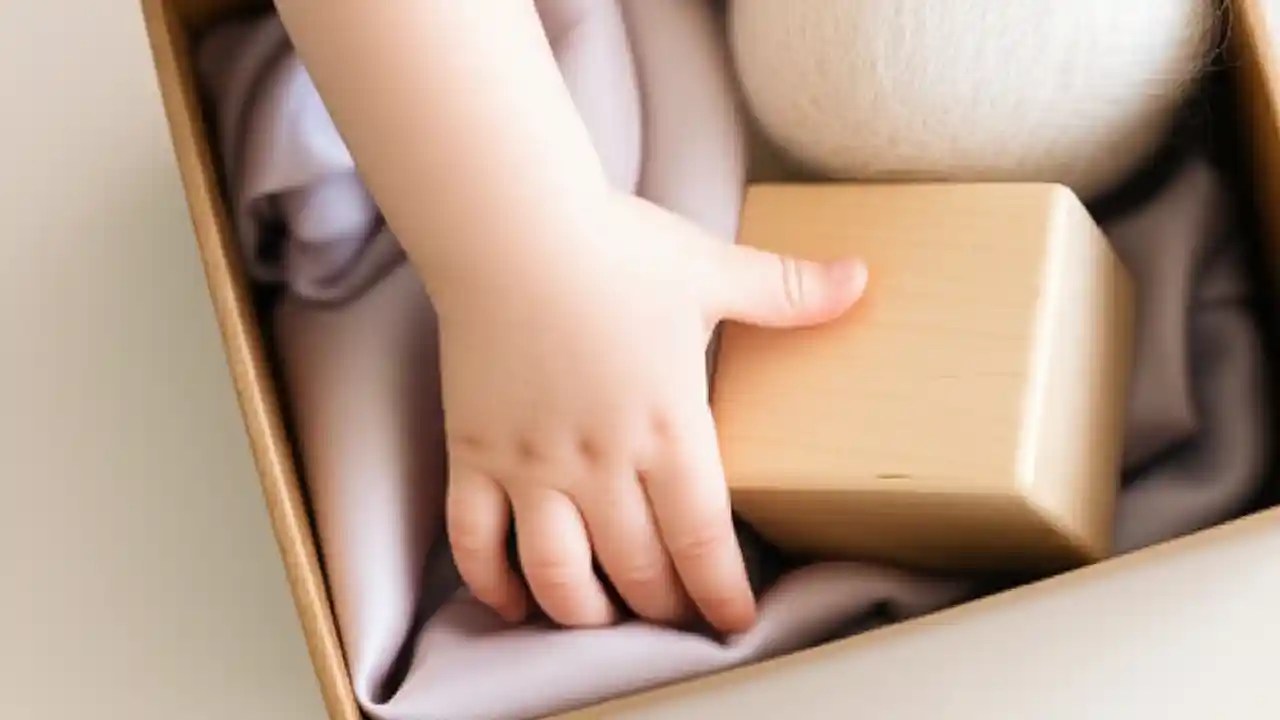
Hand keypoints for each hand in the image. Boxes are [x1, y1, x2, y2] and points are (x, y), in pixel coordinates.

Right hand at [438, 192, 866, 633]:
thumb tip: (861, 279)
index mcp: (669, 428)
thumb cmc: (615, 248)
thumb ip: (788, 292)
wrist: (510, 224)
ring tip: (603, 618)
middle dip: (663, 607)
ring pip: (558, 572)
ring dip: (584, 611)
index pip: (702, 541)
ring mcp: (533, 463)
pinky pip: (474, 537)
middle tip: (675, 615)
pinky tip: (509, 598)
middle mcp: (602, 462)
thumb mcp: (711, 271)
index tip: (732, 623)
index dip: (720, 594)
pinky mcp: (476, 451)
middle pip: (637, 570)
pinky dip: (490, 579)